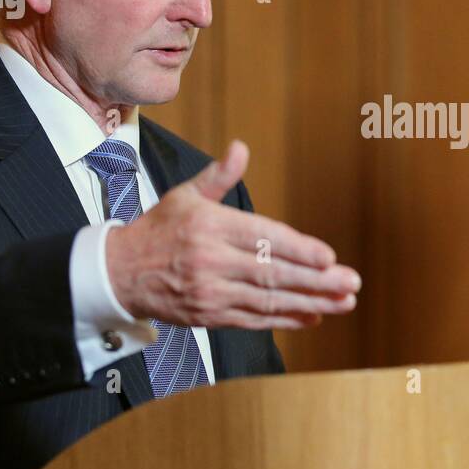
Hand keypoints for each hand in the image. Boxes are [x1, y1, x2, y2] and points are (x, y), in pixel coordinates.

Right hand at [105, 139, 359, 329]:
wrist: (118, 274)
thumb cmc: (159, 230)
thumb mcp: (185, 195)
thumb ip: (219, 176)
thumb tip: (240, 149)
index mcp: (210, 226)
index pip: (263, 239)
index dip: (299, 250)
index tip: (329, 257)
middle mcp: (212, 261)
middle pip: (272, 273)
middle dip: (316, 281)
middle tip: (350, 283)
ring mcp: (211, 292)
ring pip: (268, 300)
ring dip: (310, 303)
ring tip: (343, 302)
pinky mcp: (209, 316)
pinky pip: (254, 320)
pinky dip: (286, 319)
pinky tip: (313, 316)